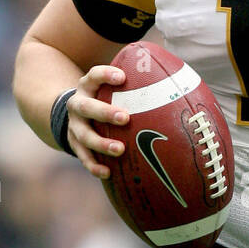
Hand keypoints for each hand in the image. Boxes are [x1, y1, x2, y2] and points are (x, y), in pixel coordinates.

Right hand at [66, 64, 129, 178]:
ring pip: (84, 135)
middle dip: (105, 112)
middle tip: (125, 118)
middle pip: (86, 107)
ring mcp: (74, 125)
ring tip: (119, 149)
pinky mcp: (74, 144)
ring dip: (101, 143)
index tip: (122, 77)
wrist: (76, 115)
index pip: (93, 76)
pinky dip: (94, 165)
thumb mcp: (111, 89)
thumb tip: (174, 81)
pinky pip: (83, 156)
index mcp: (88, 87)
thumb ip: (133, 86)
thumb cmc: (104, 99)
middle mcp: (77, 104)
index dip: (105, 75)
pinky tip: (107, 172)